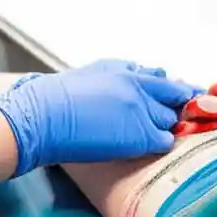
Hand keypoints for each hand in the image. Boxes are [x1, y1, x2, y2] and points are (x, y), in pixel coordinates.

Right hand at [0, 60, 194, 177]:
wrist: (42, 117)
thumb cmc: (55, 99)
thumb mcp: (89, 75)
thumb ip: (118, 75)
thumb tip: (139, 76)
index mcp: (124, 70)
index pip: (162, 79)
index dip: (169, 93)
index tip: (170, 101)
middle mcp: (138, 85)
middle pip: (174, 97)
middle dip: (170, 108)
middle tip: (159, 121)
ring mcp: (142, 109)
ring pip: (170, 119)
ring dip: (161, 126)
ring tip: (138, 135)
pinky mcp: (141, 134)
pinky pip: (165, 140)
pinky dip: (157, 144)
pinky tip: (139, 146)